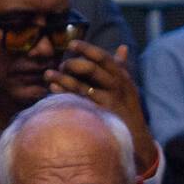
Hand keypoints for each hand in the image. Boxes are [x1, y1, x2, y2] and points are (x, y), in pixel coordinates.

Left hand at [45, 42, 156, 170]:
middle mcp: (117, 88)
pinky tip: (53, 88)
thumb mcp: (129, 87)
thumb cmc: (128, 109)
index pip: (104, 58)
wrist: (136, 138)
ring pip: (81, 86)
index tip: (71, 44)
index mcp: (123, 78)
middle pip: (91, 69)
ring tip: (48, 74)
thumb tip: (123, 47)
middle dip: (72, 64)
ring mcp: (108, 103)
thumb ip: (122, 67)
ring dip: (62, 78)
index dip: (87, 49)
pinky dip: (64, 94)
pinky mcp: (99, 116)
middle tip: (61, 65)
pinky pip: (77, 102)